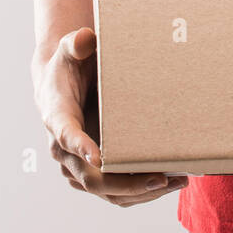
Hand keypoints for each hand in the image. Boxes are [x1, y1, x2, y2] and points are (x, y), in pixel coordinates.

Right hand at [35, 27, 187, 206]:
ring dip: (139, 192)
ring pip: (105, 191)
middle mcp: (64, 149)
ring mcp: (77, 165)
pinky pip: (114, 192)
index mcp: (58, 117)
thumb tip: (86, 39)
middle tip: (159, 178)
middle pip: (91, 176)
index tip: (100, 158)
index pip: (67, 135)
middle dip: (125, 181)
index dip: (81, 147)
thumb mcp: (70, 49)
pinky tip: (167, 183)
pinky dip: (139, 193)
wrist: (61, 85)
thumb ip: (76, 43)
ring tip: (174, 182)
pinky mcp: (92, 172)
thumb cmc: (70, 66)